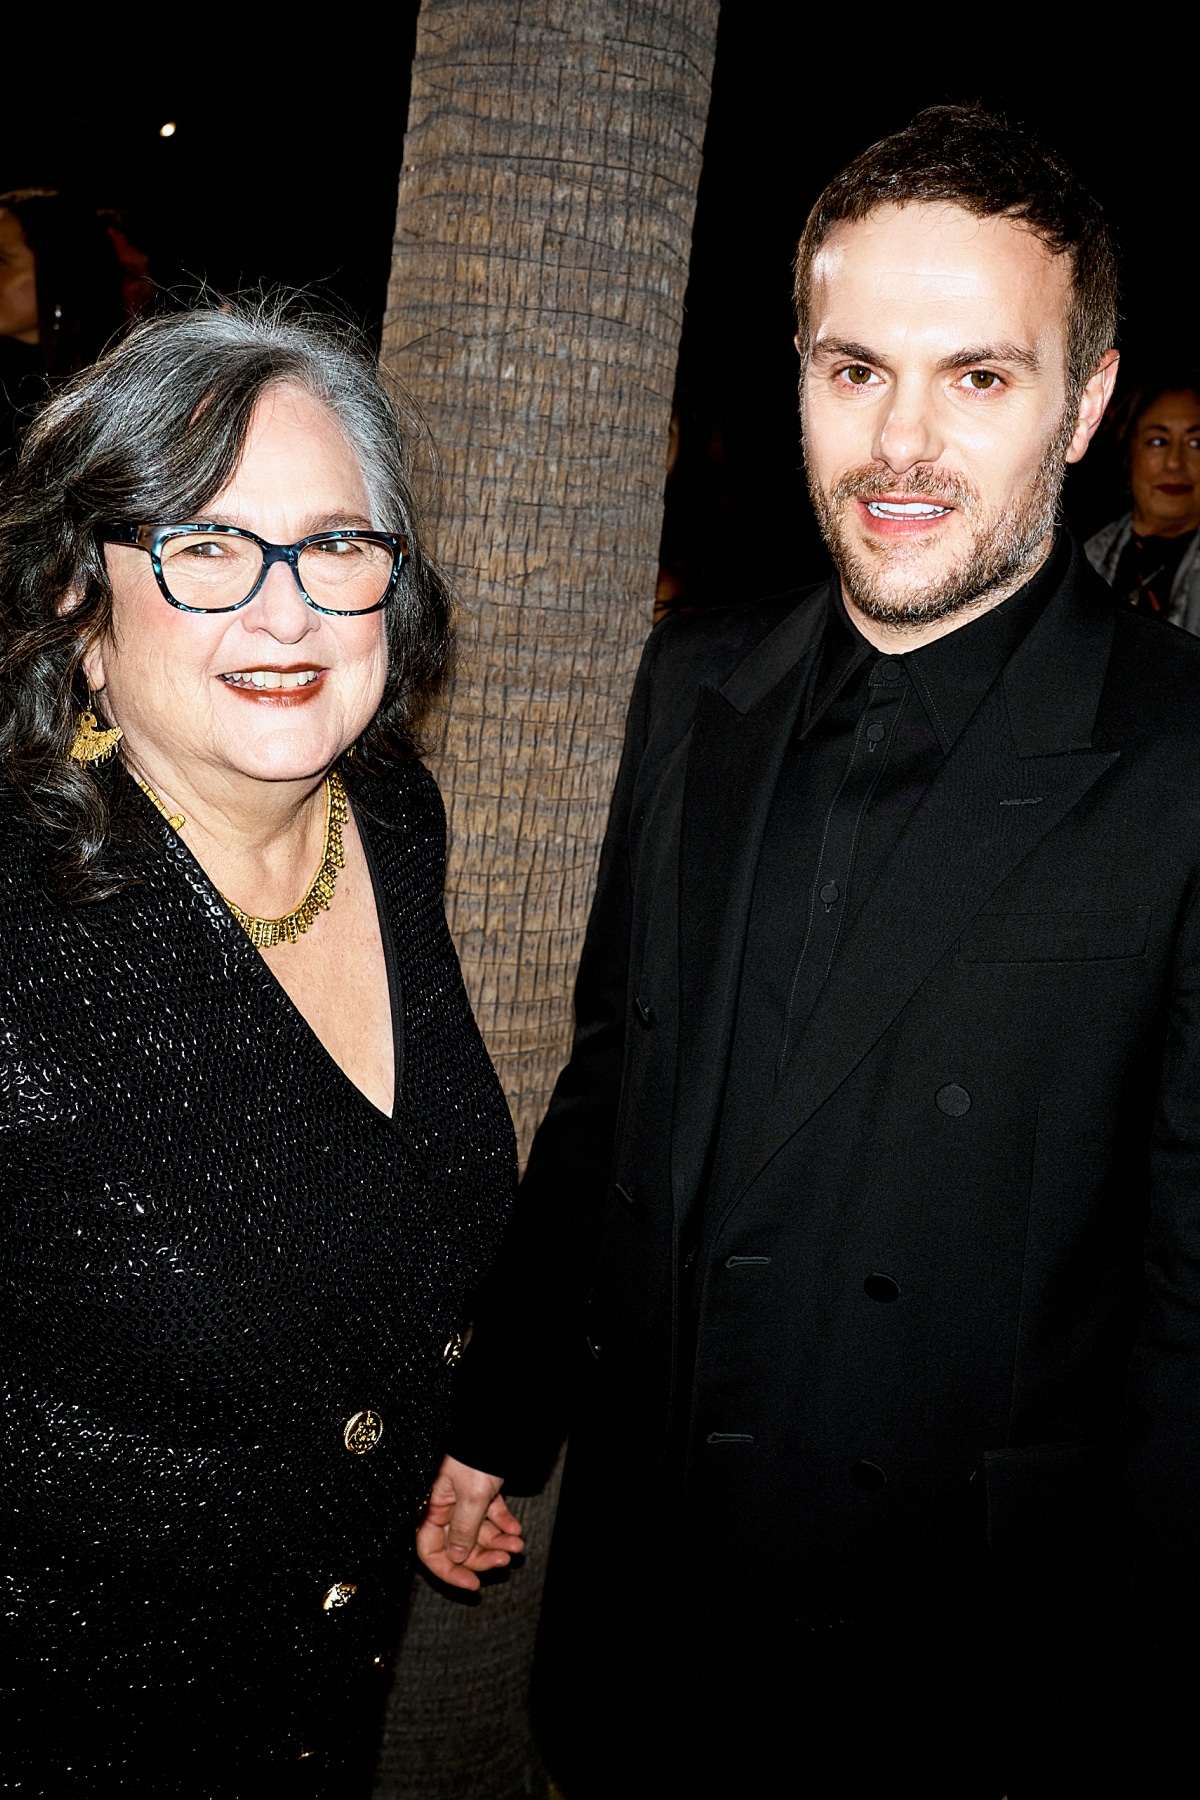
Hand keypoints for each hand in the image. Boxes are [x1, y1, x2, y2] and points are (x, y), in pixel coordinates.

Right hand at [416, 1453, 524, 1590]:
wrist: (494, 1424)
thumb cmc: (474, 1455)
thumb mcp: (471, 1497)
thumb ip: (463, 1530)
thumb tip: (457, 1559)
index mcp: (429, 1508)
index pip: (430, 1551)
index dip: (450, 1571)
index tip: (473, 1585)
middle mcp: (441, 1505)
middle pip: (458, 1545)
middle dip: (483, 1555)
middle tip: (506, 1559)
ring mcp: (460, 1497)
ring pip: (477, 1530)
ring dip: (497, 1540)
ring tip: (518, 1544)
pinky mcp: (478, 1488)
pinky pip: (488, 1514)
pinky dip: (502, 1522)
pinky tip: (515, 1529)